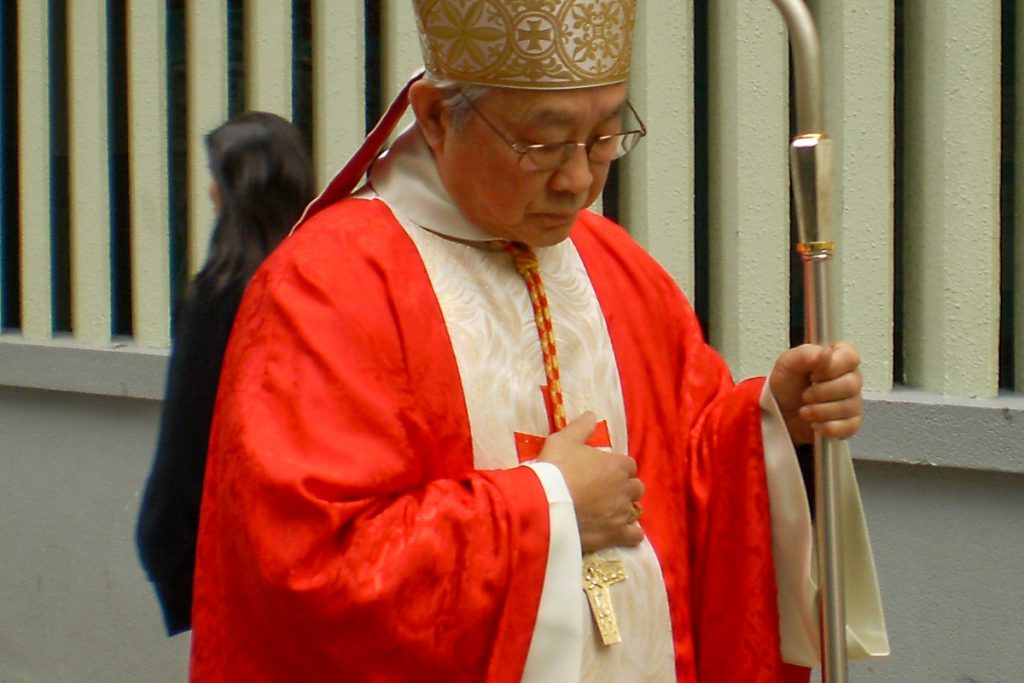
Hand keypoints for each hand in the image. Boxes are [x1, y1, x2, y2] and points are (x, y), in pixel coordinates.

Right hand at [536, 412, 644, 552]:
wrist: (545, 504)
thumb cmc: (555, 468)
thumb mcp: (563, 440)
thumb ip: (581, 427)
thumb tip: (591, 415)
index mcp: (618, 464)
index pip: (628, 465)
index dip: (617, 468)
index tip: (603, 472)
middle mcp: (625, 488)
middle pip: (635, 488)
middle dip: (624, 489)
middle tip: (604, 491)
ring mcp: (622, 513)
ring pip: (634, 510)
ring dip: (624, 509)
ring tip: (608, 512)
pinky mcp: (615, 535)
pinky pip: (634, 535)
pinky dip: (630, 533)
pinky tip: (621, 532)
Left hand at [769, 342, 863, 445]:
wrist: (779, 413)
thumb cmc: (786, 386)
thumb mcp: (787, 364)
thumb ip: (806, 354)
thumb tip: (826, 353)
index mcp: (838, 358)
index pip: (851, 357)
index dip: (831, 368)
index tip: (813, 375)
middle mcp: (850, 378)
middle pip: (852, 384)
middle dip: (822, 393)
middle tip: (805, 395)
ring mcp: (853, 401)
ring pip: (848, 407)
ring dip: (820, 411)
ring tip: (804, 411)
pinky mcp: (851, 423)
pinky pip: (849, 426)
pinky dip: (827, 427)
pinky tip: (815, 423)